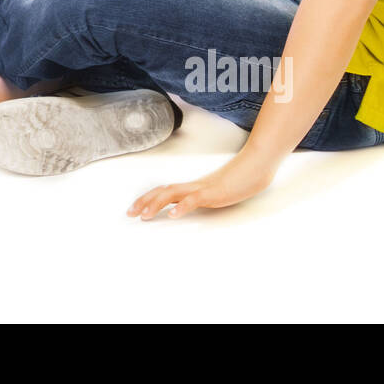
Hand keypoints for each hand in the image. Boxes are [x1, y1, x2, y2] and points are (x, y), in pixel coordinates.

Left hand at [127, 153, 275, 219]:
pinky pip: (194, 200)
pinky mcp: (213, 193)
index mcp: (192, 187)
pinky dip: (182, 207)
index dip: (147, 198)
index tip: (133, 209)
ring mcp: (202, 188)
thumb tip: (191, 205)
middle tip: (129, 213)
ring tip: (144, 215)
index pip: (164, 190)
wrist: (254, 167)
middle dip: (144, 201)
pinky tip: (173, 216)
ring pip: (172, 194)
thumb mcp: (217, 193)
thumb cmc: (238, 180)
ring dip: (156, 204)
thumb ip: (203, 197)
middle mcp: (193, 186)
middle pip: (162, 191)